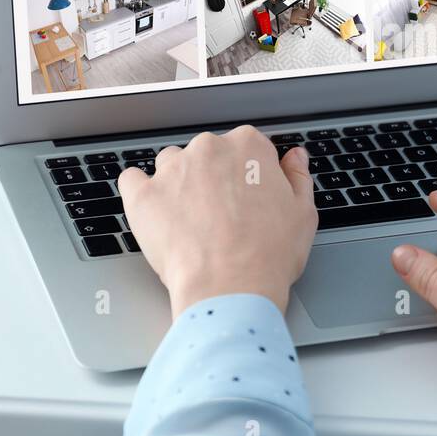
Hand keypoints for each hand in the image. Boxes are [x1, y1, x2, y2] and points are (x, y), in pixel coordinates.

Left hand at [119, 126, 317, 317]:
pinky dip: (141, 192)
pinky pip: (133, 180)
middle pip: (208, 154)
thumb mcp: (303, 213)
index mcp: (248, 146)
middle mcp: (208, 148)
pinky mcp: (143, 195)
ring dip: (179, 183)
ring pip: (171, 165)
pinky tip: (154, 212)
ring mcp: (172, 170)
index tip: (249, 196)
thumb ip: (297, 177)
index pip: (247, 147)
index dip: (250, 175)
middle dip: (213, 178)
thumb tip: (294, 158)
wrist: (231, 288)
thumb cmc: (269, 254)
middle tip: (223, 215)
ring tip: (190, 220)